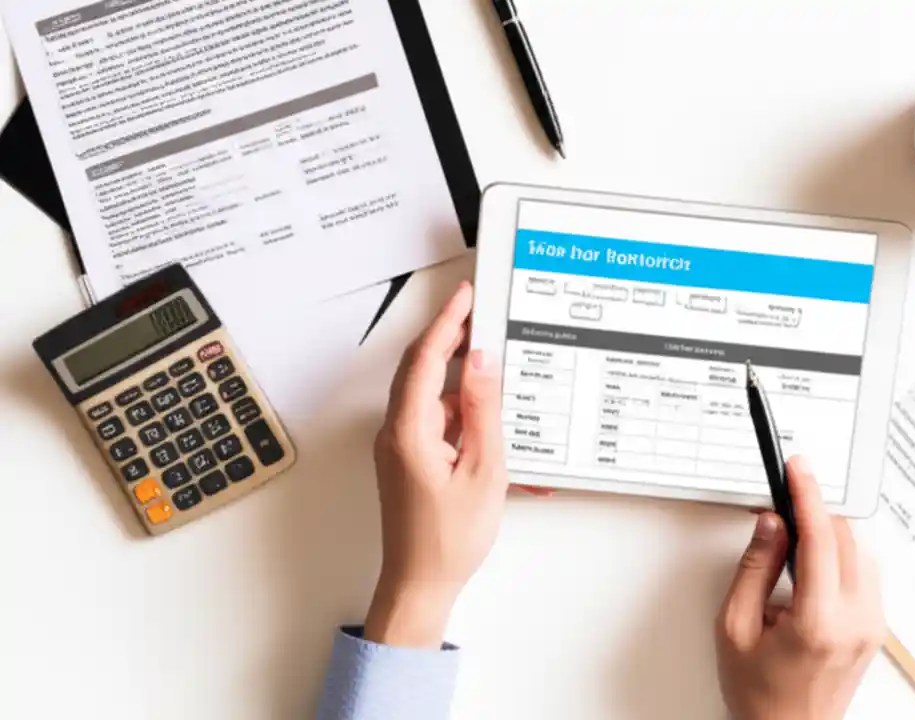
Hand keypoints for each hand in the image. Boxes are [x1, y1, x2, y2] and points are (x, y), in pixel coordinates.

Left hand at [364, 281, 507, 647]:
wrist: (420, 584)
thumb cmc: (447, 539)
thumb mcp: (483, 469)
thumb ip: (483, 411)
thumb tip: (484, 363)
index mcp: (408, 430)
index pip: (427, 359)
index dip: (447, 322)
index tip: (465, 296)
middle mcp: (396, 432)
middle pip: (423, 369)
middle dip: (452, 338)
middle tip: (482, 314)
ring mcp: (401, 445)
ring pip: (433, 395)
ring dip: (464, 380)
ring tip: (499, 368)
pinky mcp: (411, 458)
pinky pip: (437, 421)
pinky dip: (464, 414)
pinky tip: (492, 421)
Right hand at [715, 456, 885, 719]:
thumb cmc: (759, 695)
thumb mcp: (735, 628)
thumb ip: (754, 569)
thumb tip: (771, 524)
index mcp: (818, 622)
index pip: (820, 539)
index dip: (807, 496)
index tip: (798, 468)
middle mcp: (855, 621)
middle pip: (845, 538)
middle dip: (814, 512)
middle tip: (781, 504)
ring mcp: (872, 625)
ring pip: (860, 552)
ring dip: (829, 535)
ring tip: (792, 539)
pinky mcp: (875, 628)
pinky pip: (864, 573)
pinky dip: (840, 556)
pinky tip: (813, 563)